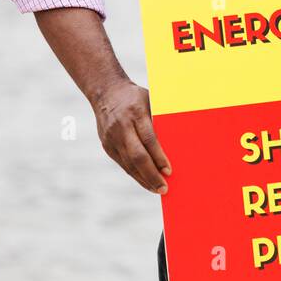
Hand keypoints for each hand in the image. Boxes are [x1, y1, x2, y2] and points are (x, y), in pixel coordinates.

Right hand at [91, 78, 171, 193]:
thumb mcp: (151, 100)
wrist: (105, 91)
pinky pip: (122, 163)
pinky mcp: (107, 145)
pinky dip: (134, 174)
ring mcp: (111, 137)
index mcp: (135, 113)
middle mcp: (121, 127)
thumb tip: (175, 143)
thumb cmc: (135, 97)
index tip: (169, 171)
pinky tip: (144, 181)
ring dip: (143, 179)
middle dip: (151, 174)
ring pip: (128, 163)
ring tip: (156, 189)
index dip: (159, 157)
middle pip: (137, 156)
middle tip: (164, 188)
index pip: (149, 139)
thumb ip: (159, 120)